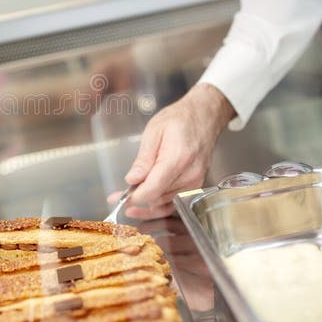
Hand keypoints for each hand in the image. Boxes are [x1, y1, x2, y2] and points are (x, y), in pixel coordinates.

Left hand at [109, 84, 234, 219]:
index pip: (153, 189)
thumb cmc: (180, 119)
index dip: (134, 197)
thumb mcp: (154, 131)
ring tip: (128, 197)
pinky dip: (160, 206)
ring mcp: (195, 182)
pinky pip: (176, 201)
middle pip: (157, 197)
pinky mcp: (196, 185)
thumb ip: (143, 159)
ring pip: (165, 202)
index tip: (118, 199)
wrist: (204, 115)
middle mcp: (190, 175)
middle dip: (136, 198)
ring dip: (147, 203)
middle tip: (117, 197)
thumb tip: (132, 180)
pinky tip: (146, 206)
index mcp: (177, 159)